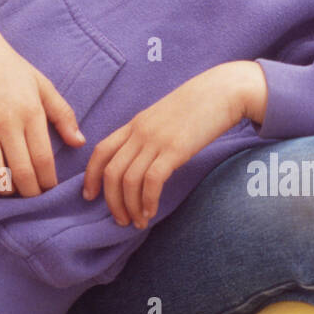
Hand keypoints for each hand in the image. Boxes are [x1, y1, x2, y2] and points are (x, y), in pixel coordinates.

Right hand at [0, 32, 85, 196]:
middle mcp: (6, 123)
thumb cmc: (11, 68)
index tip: (50, 189)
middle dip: (30, 194)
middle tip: (33, 196)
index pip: (44, 160)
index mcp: (31, 112)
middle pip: (22, 173)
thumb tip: (79, 143)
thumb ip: (63, 114)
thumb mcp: (42, 85)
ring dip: (6, 191)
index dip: (49, 183)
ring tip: (12, 191)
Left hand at [82, 61, 267, 228]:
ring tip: (137, 222)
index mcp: (135, 124)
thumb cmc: (197, 106)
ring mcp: (156, 140)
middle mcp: (140, 132)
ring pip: (129, 180)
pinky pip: (152, 181)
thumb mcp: (164, 118)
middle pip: (111, 172)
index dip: (91, 176)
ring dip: (130, 207)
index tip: (90, 196)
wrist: (223, 90)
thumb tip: (143, 161)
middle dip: (111, 201)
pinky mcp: (175, 149)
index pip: (101, 151)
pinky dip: (148, 201)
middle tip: (120, 220)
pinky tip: (151, 212)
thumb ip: (149, 136)